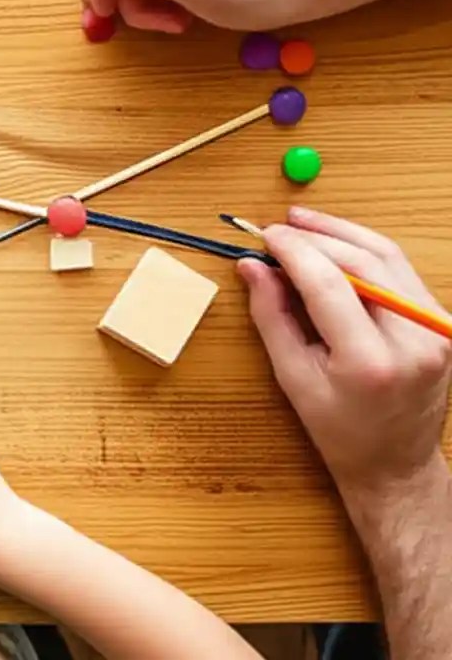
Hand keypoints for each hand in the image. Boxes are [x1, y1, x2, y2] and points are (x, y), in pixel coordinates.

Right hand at [238, 207, 451, 490]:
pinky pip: (401, 271)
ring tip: (304, 223)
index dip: (295, 252)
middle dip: (316, 237)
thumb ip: (271, 317)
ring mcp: (437, 328)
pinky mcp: (443, 321)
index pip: (329, 285)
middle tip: (279, 228)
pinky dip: (365, 251)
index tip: (266, 236)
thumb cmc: (339, 430)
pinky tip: (336, 245)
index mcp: (371, 363)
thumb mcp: (293, 379)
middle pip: (362, 261)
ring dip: (342, 234)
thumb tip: (252, 267)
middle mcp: (414, 340)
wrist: (395, 461)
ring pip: (388, 256)